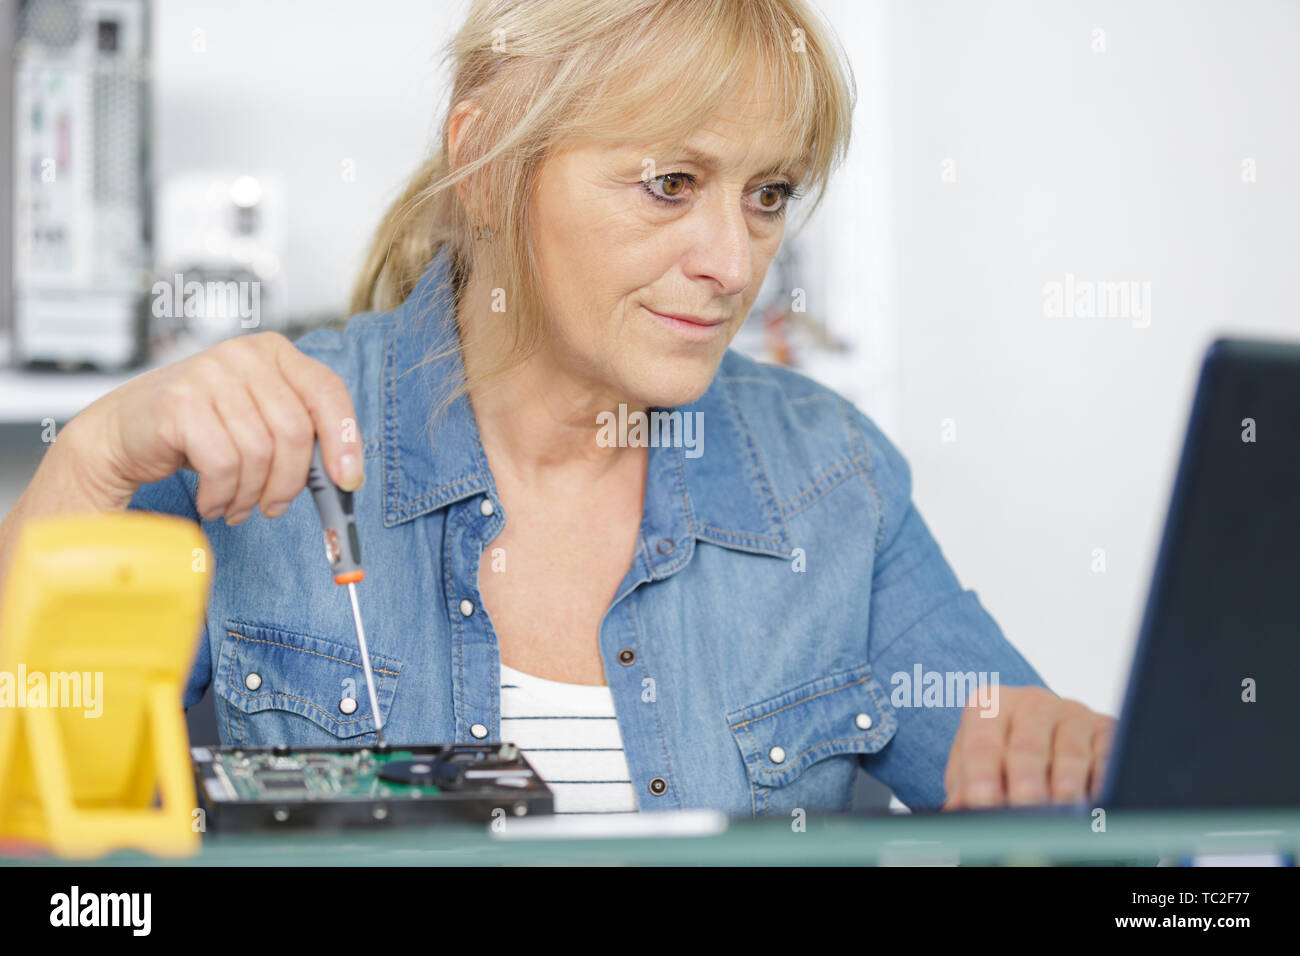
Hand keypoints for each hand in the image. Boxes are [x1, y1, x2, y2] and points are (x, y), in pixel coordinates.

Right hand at [61, 331, 361, 522]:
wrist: (126, 432)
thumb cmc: (203, 430)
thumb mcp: (260, 424)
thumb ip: (302, 437)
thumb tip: (346, 478)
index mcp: (275, 353)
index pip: (328, 391)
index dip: (345, 439)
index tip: (349, 480)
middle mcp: (244, 355)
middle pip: (295, 430)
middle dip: (291, 482)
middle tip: (275, 507)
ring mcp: (209, 374)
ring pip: (260, 452)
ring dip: (252, 494)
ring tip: (237, 504)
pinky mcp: (179, 403)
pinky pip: (224, 463)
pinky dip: (222, 494)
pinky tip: (215, 500)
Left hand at [942, 686, 1115, 808]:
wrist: (1046, 738)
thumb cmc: (1001, 759)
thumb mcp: (974, 769)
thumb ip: (964, 787)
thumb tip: (958, 808)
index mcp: (990, 704)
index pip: (982, 742)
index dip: (981, 774)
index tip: (982, 801)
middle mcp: (1031, 702)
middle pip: (1027, 745)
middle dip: (1026, 779)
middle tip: (1024, 806)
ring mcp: (1072, 712)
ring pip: (1070, 751)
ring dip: (1066, 783)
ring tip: (1062, 809)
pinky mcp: (1107, 728)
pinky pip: (1107, 755)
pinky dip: (1102, 779)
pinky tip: (1097, 799)